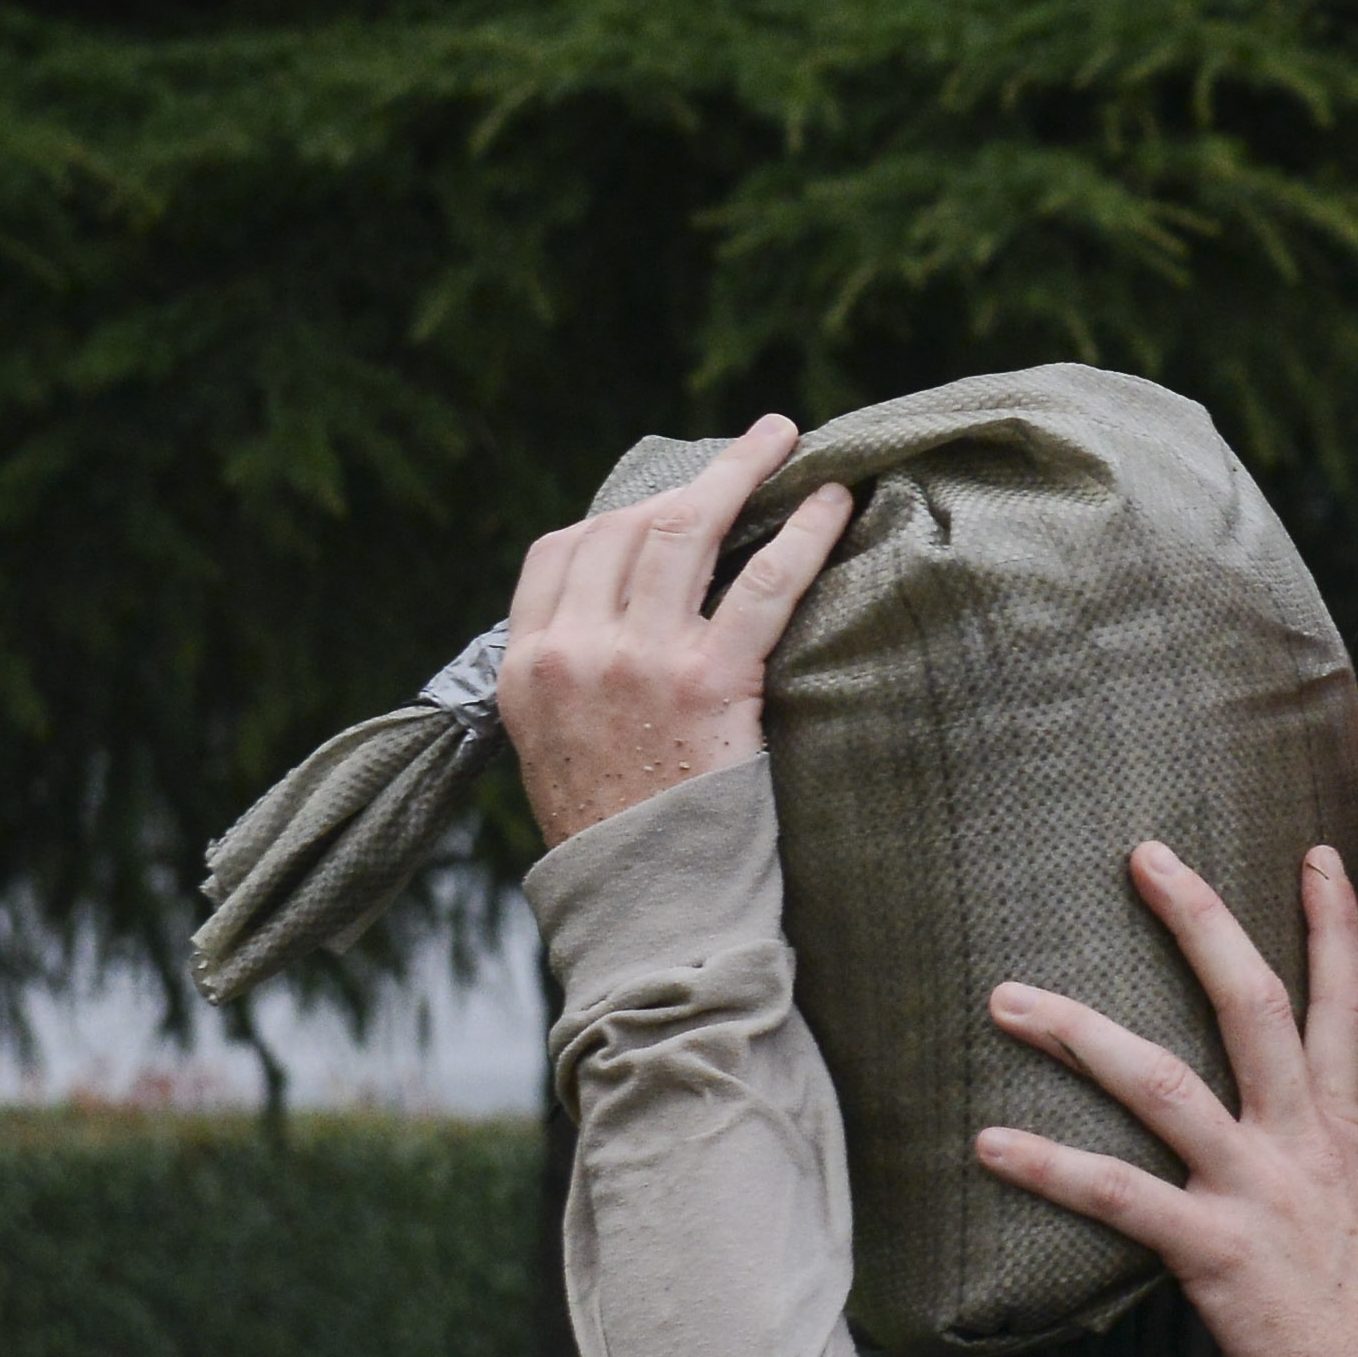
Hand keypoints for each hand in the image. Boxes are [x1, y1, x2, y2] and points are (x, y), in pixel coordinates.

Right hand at [495, 418, 853, 845]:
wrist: (646, 910)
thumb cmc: (617, 839)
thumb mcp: (554, 752)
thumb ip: (571, 681)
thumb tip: (617, 624)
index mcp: (524, 666)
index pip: (560, 551)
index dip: (620, 514)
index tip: (669, 499)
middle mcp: (571, 650)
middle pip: (629, 526)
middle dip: (698, 478)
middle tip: (756, 446)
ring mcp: (637, 661)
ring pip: (688, 532)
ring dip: (745, 475)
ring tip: (788, 445)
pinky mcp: (708, 683)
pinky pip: (760, 584)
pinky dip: (801, 534)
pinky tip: (833, 503)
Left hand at [975, 843, 1357, 1356]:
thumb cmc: (1356, 1316)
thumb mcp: (1351, 1210)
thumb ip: (1309, 1154)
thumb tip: (1264, 1129)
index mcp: (1339, 1129)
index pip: (1347, 1004)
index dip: (1333, 927)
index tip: (1316, 854)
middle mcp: (1303, 1142)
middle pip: (1253, 1005)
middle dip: (1200, 923)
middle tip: (1146, 857)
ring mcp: (1260, 1192)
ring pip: (1164, 1085)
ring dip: (1081, 1034)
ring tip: (1011, 998)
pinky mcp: (1217, 1252)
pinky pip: (1121, 1196)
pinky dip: (1051, 1167)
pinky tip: (991, 1146)